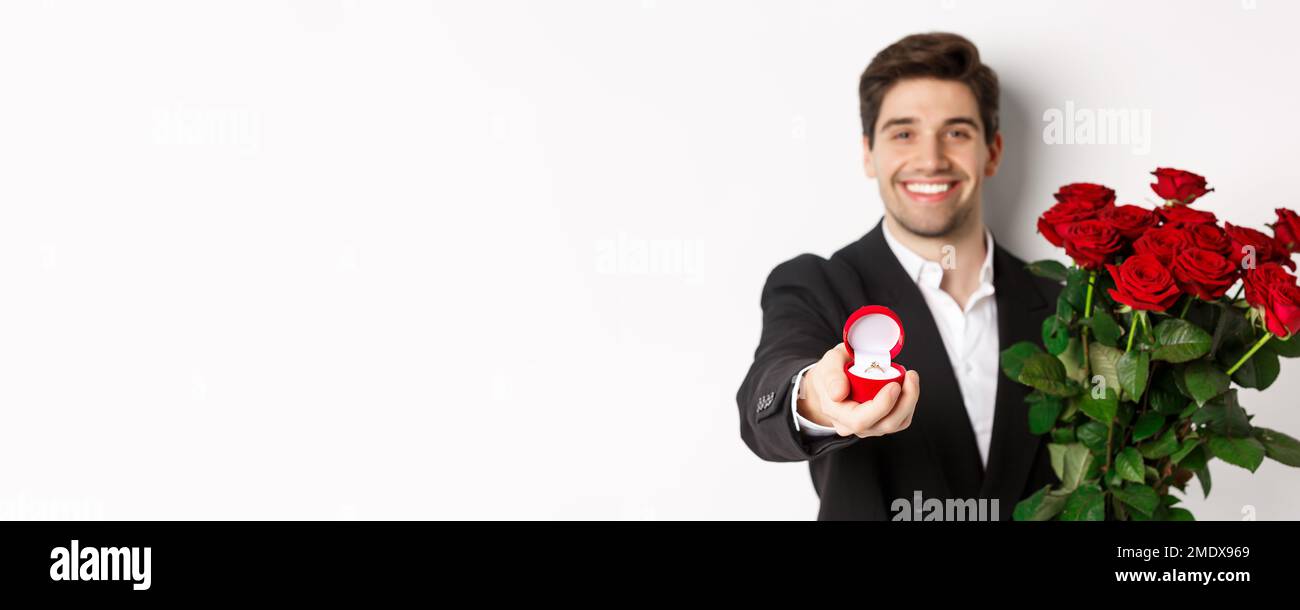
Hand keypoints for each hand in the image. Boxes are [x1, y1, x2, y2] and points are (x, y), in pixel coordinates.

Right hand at [796, 343, 919, 437]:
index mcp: (835, 412)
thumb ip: (832, 376)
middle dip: (904, 402)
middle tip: (910, 377)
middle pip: (884, 425)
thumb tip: (838, 393)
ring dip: (909, 401)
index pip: (860, 420)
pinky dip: (908, 403)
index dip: (881, 406)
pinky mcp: (880, 424)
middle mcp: (851, 425)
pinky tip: (908, 386)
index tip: (894, 385)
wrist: (831, 383)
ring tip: (911, 378)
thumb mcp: (829, 364)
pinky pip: (900, 420)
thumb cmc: (832, 372)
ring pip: (896, 424)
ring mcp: (867, 427)